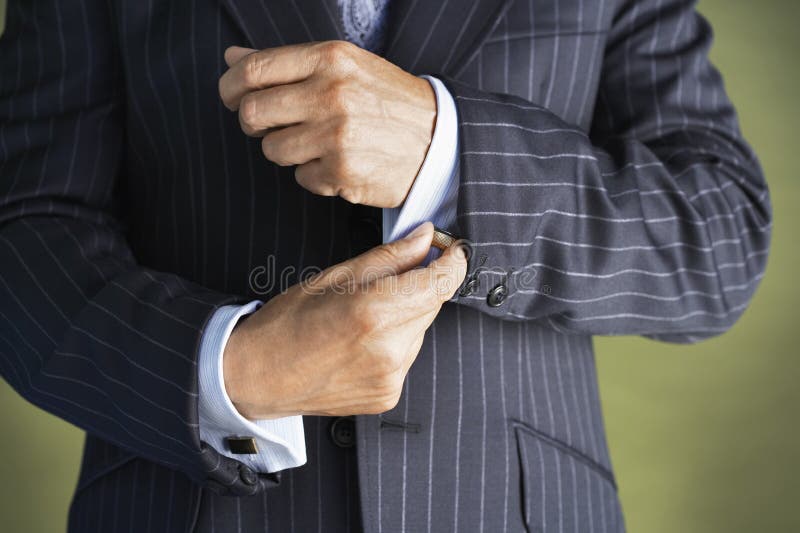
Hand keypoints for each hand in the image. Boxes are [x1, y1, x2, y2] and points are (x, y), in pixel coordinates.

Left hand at [218, 41, 436, 207]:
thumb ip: (288, 62)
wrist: (439, 139)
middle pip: (252, 112)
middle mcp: (332, 94)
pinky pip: (301, 178)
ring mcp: (336, 136)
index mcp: (331, 59)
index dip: (230, 85)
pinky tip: (339, 162)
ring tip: (315, 144)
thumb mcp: (345, 66)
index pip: (254, 69)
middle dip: (253, 122)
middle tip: (269, 125)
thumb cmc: (388, 100)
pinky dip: (314, 174)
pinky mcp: (342, 173)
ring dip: (285, 151)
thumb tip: (232, 55)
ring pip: (272, 150)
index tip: (230, 96)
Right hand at [222, 223, 466, 418]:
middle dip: (418, 287)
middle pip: (432, 304)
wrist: (258, 376)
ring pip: (420, 330)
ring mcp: (391, 377)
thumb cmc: (286, 324)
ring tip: (362, 319)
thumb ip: (389, 257)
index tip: (449, 249)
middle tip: (383, 284)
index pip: (441, 282)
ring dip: (405, 317)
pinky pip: (408, 357)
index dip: (452, 261)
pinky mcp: (388, 395)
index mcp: (374, 311)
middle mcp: (389, 348)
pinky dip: (394, 344)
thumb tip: (424, 238)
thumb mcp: (335, 276)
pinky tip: (361, 343)